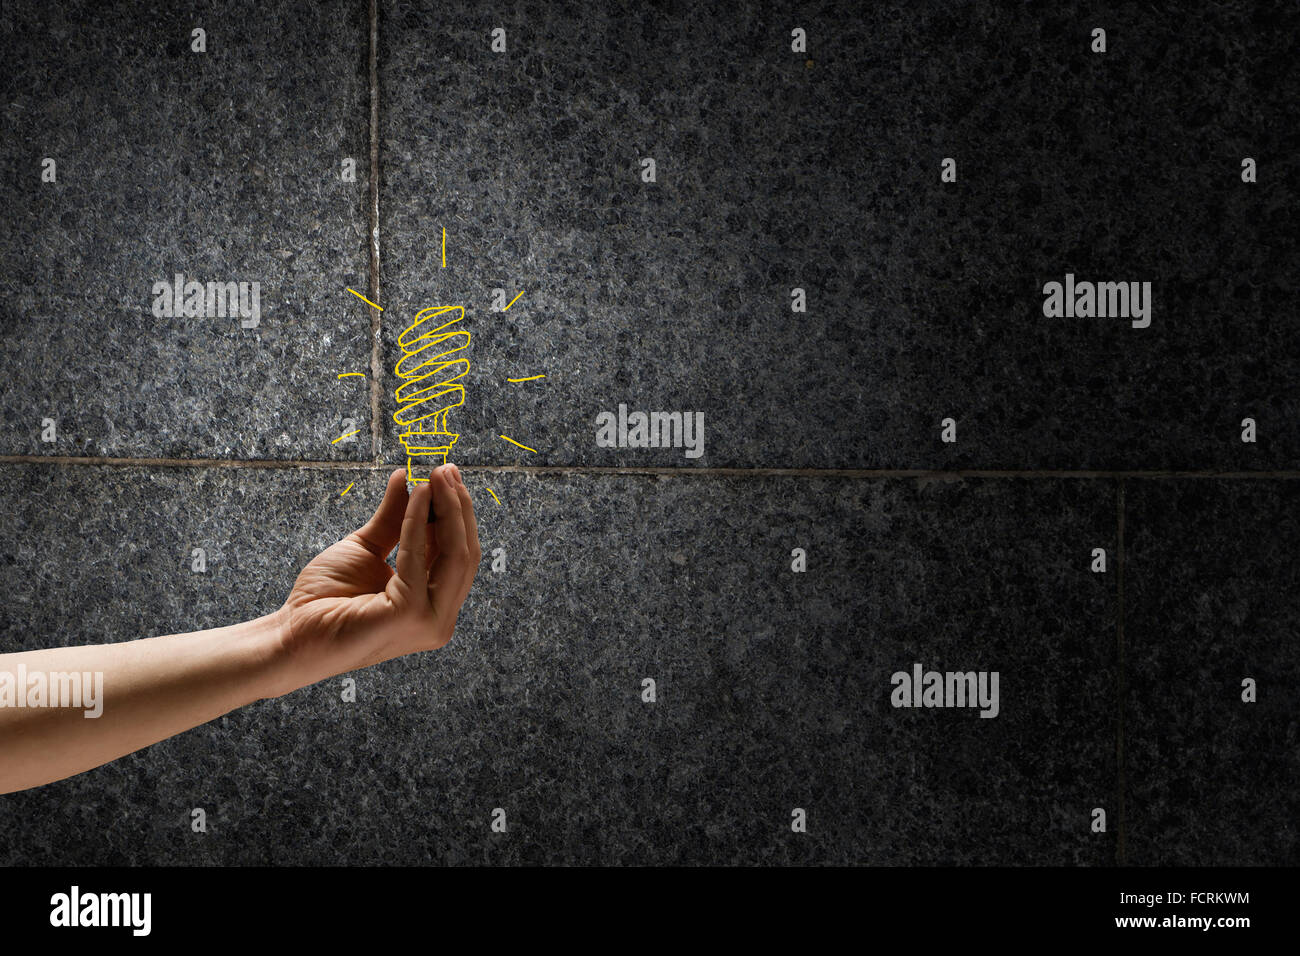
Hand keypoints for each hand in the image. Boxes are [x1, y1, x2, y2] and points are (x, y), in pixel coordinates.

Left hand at [273, 464, 480, 694]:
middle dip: (458, 507)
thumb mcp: (368, 548)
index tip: (447, 476)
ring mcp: (428, 620)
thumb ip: (394, 519)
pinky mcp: (410, 614)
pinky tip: (415, 494)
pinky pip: (419, 556)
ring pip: (455, 554)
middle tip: (447, 469)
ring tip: (437, 474)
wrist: (291, 634)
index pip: (459, 555)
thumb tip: (409, 478)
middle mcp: (439, 618)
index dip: (457, 514)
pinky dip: (418, 520)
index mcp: (433, 606)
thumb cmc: (325, 599)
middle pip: (465, 553)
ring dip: (447, 508)